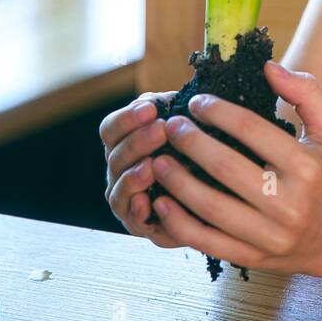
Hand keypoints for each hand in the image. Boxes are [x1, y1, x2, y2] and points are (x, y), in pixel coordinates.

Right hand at [100, 91, 181, 247]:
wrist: (210, 197)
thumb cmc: (193, 153)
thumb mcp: (184, 128)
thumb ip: (174, 111)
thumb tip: (179, 96)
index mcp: (124, 143)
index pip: (111, 128)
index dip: (127, 118)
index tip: (151, 108)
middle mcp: (119, 171)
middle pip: (116, 155)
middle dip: (138, 141)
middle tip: (161, 130)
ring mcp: (125, 199)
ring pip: (120, 187)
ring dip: (134, 175)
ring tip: (151, 166)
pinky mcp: (139, 224)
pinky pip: (132, 219)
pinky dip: (137, 210)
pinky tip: (146, 201)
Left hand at [147, 61, 321, 276]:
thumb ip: (307, 92)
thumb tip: (268, 67)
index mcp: (307, 168)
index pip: (252, 131)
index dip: (218, 111)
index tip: (197, 101)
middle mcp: (289, 204)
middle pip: (226, 168)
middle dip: (191, 142)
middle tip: (171, 125)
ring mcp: (269, 236)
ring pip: (210, 207)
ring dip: (177, 181)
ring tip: (159, 159)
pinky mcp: (250, 258)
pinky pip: (205, 241)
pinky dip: (178, 222)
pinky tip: (161, 200)